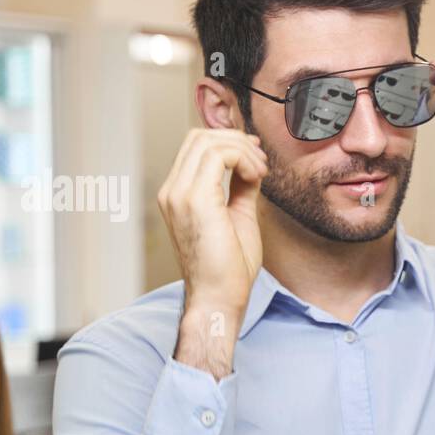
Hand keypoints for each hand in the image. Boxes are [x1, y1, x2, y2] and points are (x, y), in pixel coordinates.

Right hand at [156, 128, 268, 378]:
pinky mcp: (195, 200)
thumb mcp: (238, 216)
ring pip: (208, 141)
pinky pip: (219, 156)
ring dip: (243, 150)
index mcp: (178, 195)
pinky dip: (244, 159)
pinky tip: (257, 177)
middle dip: (237, 141)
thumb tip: (251, 166)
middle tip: (261, 161)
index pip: (196, 147)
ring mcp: (179, 194)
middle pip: (200, 137)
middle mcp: (173, 191)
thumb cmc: (229, 268)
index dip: (229, 142)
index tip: (256, 156)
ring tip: (261, 172)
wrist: (220, 298)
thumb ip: (241, 188)